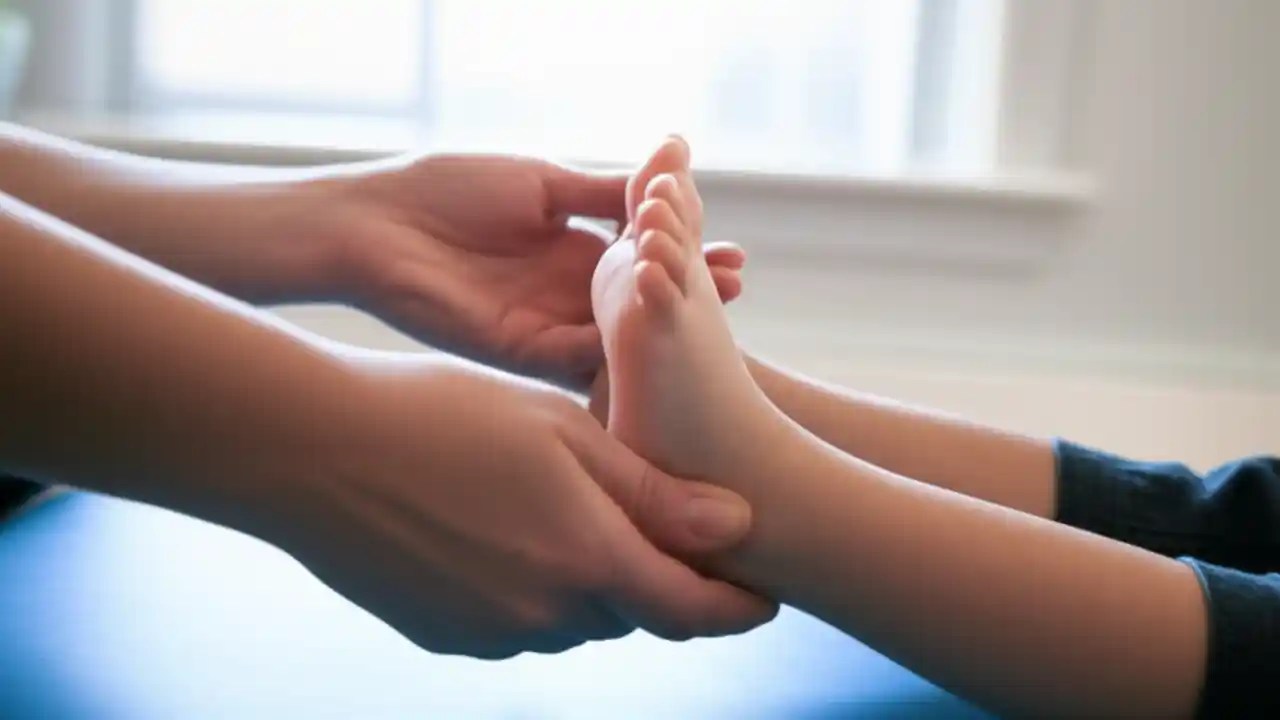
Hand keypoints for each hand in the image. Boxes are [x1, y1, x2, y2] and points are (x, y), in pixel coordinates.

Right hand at [272, 353, 775, 657]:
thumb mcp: (561, 432)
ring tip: (568, 511)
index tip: (764, 596)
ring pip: (575, 617)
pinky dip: (536, 589)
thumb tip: (739, 526)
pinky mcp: (445, 636)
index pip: (692, 612)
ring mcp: (489, 635)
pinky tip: (508, 530)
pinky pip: (518, 623)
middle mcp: (543, 616)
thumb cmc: (443, 415)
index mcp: (585, 559)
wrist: (313, 451)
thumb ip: (653, 493)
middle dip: (657, 578)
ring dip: (592, 581)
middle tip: (657, 523)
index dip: (738, 608)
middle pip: (633, 611)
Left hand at [298, 154, 743, 385]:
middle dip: (686, 296)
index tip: (735, 256)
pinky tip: (650, 332)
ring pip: (613, 333)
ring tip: (707, 314)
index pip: (641, 262)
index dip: (685, 260)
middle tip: (737, 287)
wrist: (373, 221)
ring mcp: (540, 325)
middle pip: (637, 302)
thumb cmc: (445, 190)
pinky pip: (572, 354)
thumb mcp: (541, 182)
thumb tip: (660, 179)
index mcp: (569, 251)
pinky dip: (611, 344)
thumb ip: (600, 192)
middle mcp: (562, 294)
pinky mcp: (514, 349)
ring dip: (658, 324)